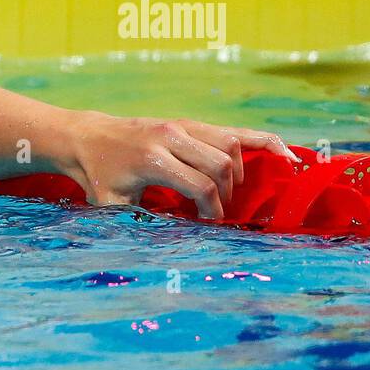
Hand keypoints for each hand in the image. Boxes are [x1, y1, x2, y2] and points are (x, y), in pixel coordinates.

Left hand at [58, 111, 299, 219]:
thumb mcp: (111, 205)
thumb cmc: (99, 176)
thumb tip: (163, 247)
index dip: (212, 209)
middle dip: (227, 192)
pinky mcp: (189, 122)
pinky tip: (283, 153)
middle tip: (217, 209)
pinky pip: (231, 129)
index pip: (200, 185)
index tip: (210, 224)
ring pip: (230, 143)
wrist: (87, 138)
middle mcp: (170, 137)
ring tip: (234, 191)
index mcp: (152, 159)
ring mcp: (182, 125)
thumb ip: (137, 222)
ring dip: (240, 170)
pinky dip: (259, 141)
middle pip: (220, 164)